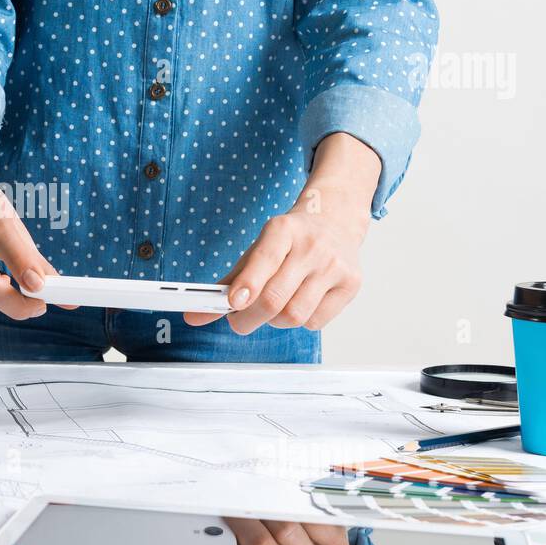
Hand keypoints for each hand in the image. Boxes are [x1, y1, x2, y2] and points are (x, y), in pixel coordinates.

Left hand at [186, 132, 378, 333]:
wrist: (334, 222)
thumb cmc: (289, 242)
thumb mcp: (257, 249)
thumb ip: (228, 282)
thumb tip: (194, 315)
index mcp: (283, 229)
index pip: (264, 260)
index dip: (247, 286)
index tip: (231, 304)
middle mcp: (312, 245)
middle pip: (275, 298)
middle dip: (248, 318)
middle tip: (238, 321)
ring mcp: (335, 265)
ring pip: (295, 315)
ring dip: (275, 321)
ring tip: (272, 309)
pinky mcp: (351, 284)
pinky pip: (316, 321)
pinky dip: (300, 321)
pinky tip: (299, 303)